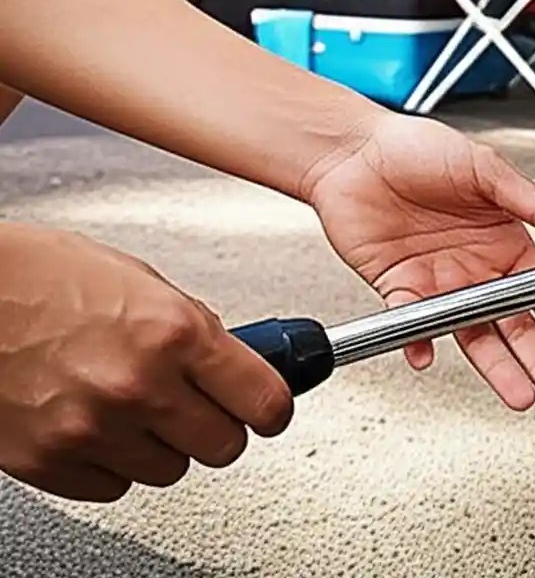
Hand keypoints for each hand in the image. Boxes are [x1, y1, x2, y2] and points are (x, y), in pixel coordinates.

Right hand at [0, 223, 292, 501]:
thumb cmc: (33, 276)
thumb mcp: (134, 278)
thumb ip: (191, 322)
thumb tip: (235, 356)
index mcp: (172, 332)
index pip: (265, 400)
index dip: (273, 407)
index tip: (270, 408)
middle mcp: (139, 385)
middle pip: (225, 446)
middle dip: (220, 426)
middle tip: (201, 405)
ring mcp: (93, 430)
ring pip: (171, 470)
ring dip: (163, 444)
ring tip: (132, 404)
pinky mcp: (51, 462)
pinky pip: (115, 486)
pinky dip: (113, 462)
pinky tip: (96, 423)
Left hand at [304, 113, 534, 411]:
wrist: (353, 150)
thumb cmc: (417, 148)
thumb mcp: (486, 169)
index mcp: (506, 243)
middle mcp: (477, 270)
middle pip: (518, 330)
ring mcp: (441, 284)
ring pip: (474, 338)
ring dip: (498, 370)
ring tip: (521, 397)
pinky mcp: (400, 288)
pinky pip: (414, 325)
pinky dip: (421, 343)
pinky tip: (429, 357)